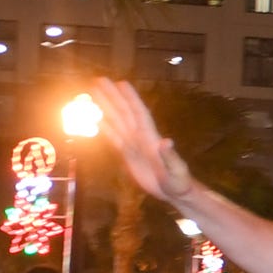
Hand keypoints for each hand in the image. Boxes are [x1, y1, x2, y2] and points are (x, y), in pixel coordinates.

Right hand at [88, 77, 194, 202]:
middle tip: (99, 80)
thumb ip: (170, 157)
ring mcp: (133, 144)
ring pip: (116, 121)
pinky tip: (94, 119)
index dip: (131, 98)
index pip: (139, 113)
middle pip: (124, 112)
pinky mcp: (127, 154)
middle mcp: (140, 137)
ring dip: (104, 107)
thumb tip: (166, 141)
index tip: (121, 83)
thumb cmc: (179, 181)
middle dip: (112, 96)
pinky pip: (113, 138)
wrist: (174, 193)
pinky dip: (103, 127)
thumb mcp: (177, 171)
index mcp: (151, 137)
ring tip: (93, 93)